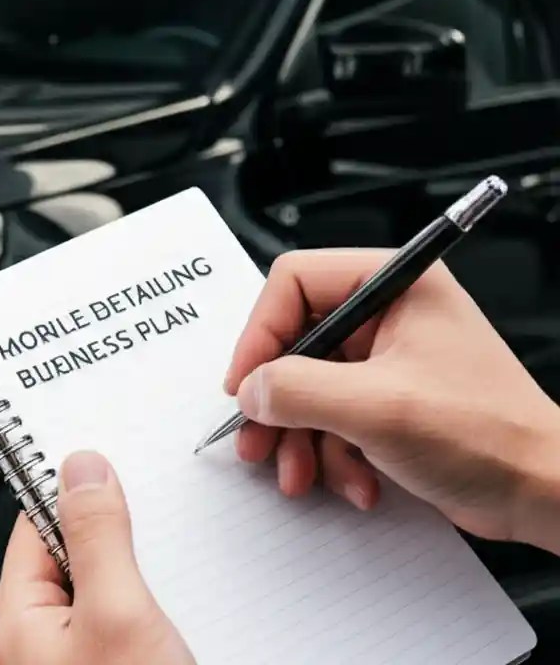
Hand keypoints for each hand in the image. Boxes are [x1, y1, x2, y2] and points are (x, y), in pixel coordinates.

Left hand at [0, 450, 193, 664]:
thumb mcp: (119, 614)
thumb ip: (98, 539)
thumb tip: (82, 471)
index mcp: (15, 623)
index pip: (34, 529)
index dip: (73, 495)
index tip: (110, 468)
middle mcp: (31, 643)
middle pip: (68, 559)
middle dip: (112, 538)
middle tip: (156, 524)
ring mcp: (67, 660)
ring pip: (98, 591)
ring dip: (134, 577)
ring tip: (173, 572)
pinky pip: (115, 623)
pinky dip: (144, 610)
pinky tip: (176, 610)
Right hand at [223, 249, 559, 550]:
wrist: (541, 491)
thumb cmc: (490, 435)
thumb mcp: (378, 408)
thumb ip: (300, 390)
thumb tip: (251, 390)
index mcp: (396, 284)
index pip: (294, 282)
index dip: (261, 333)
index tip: (246, 384)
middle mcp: (389, 313)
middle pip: (293, 341)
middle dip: (276, 401)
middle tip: (256, 440)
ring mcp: (387, 359)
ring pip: (305, 386)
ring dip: (299, 438)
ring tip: (301, 474)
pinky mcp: (387, 400)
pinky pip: (330, 418)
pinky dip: (331, 454)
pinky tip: (355, 482)